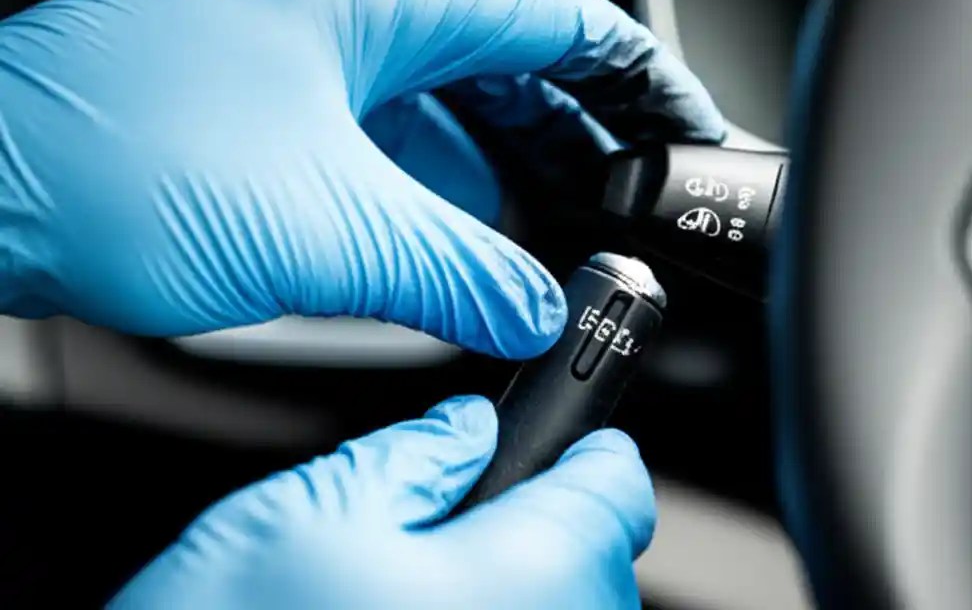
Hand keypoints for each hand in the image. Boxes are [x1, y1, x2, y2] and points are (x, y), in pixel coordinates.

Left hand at [0, 0, 724, 356]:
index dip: (628, 72)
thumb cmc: (103, 168)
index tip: (681, 118)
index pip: (540, 13)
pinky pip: (380, 126)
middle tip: (630, 188)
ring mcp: (291, 42)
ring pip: (438, 95)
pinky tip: (463, 227)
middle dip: (571, 125)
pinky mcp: (260, 93)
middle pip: (496, 52)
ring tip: (560, 219)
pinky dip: (432, 176)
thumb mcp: (328, 233)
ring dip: (500, 160)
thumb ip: (459, 271)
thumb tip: (532, 306)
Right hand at [108, 395, 656, 609]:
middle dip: (531, 515)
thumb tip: (467, 427)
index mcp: (533, 571)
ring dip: (507, 582)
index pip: (618, 483)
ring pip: (560, 607)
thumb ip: (414, 453)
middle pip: (591, 551)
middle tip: (441, 514)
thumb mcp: (307, 513)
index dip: (584, 441)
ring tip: (401, 589)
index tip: (562, 428)